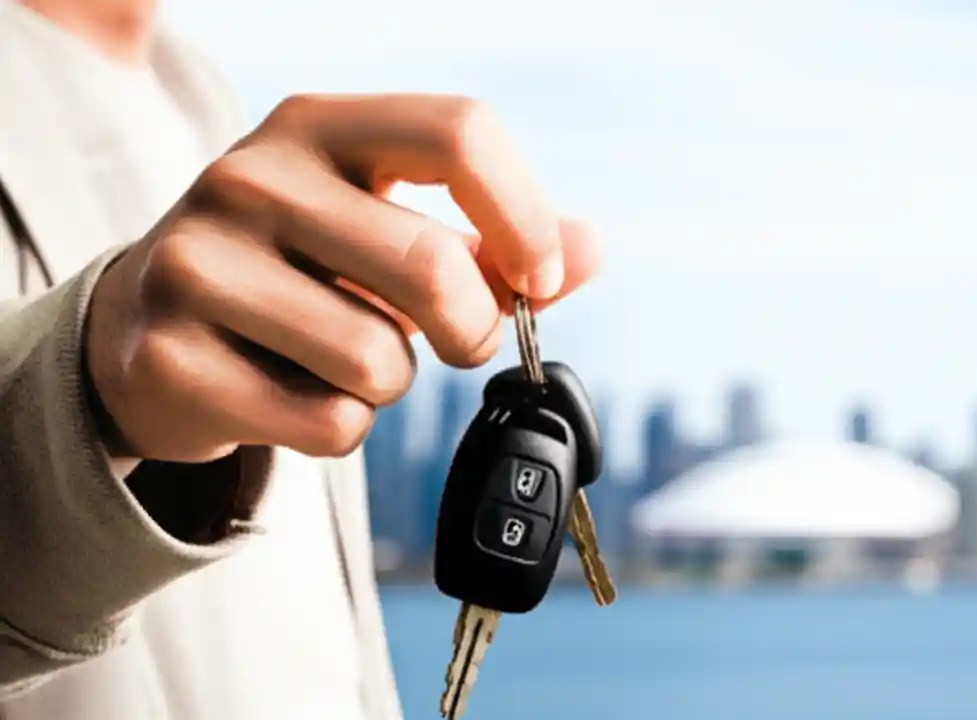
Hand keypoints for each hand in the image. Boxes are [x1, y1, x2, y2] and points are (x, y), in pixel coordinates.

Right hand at [85, 94, 599, 462]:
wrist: (144, 327)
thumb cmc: (296, 270)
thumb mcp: (384, 227)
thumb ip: (492, 239)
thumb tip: (588, 250)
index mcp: (318, 126)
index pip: (459, 133)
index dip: (525, 217)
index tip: (543, 279)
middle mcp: (249, 178)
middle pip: (433, 268)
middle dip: (471, 330)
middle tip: (455, 341)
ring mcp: (197, 265)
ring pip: (379, 361)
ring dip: (390, 383)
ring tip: (337, 356)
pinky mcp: (170, 357)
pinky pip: (327, 423)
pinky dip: (337, 428)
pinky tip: (292, 393)